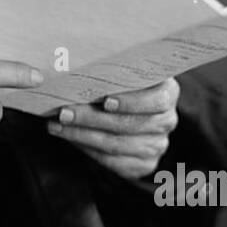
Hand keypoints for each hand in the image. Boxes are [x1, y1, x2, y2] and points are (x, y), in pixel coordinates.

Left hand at [47, 78, 179, 179]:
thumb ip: (109, 69)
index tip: (105, 100)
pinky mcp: (143, 164)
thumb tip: (75, 62)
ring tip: (58, 124)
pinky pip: (112, 161)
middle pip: (131, 124)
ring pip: (117, 144)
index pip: (158, 100)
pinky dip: (86, 149)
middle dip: (93, 118)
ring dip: (82, 135)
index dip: (132, 102)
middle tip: (64, 112)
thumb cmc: (119, 83)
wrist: (124, 109)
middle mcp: (166, 120)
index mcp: (168, 92)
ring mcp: (157, 145)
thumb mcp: (121, 71)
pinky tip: (68, 136)